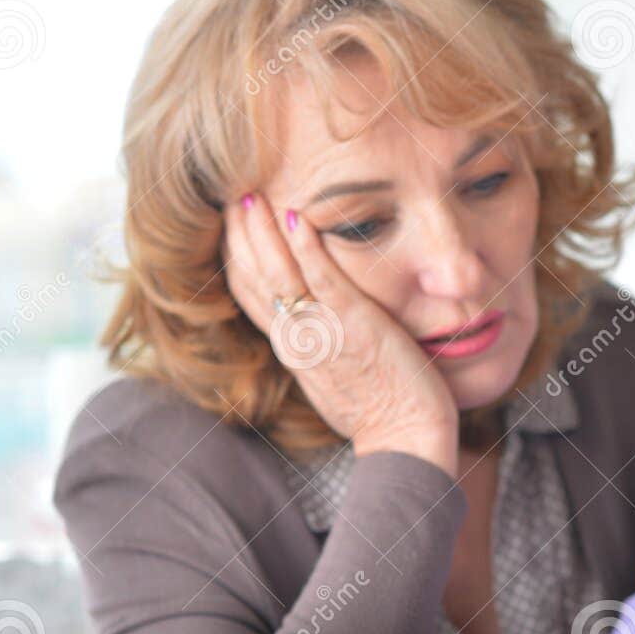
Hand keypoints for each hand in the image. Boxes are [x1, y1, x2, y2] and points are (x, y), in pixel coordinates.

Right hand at [223, 194, 457, 473]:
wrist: (405, 440)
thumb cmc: (377, 412)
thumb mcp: (332, 377)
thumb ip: (318, 348)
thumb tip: (314, 331)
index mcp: (292, 348)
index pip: (249, 293)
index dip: (235, 256)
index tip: (229, 223)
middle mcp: (297, 338)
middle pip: (252, 278)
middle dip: (238, 234)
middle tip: (231, 193)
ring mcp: (323, 331)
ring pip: (277, 273)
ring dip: (261, 230)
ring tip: (250, 193)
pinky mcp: (354, 325)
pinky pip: (323, 279)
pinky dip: (307, 247)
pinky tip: (298, 215)